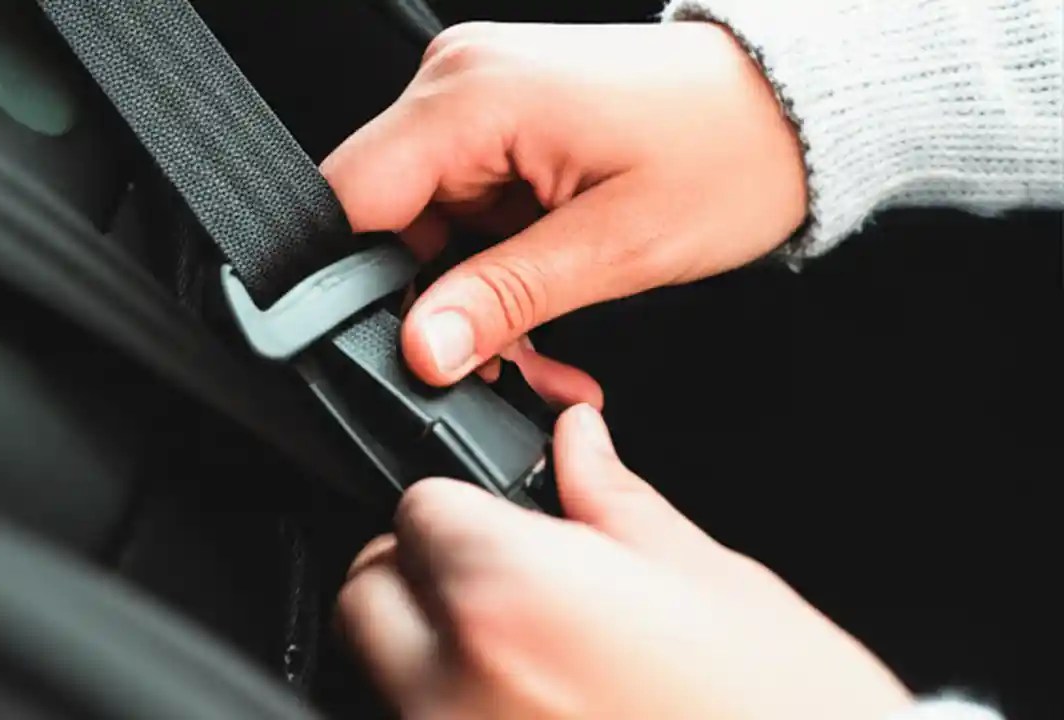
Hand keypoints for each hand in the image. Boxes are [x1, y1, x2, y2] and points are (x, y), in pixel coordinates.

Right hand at [321, 21, 807, 406]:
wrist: (790, 110)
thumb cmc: (729, 154)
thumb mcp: (614, 248)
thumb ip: (501, 298)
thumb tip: (421, 347)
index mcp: (472, 97)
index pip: (348, 197)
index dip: (351, 286)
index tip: (393, 347)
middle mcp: (459, 83)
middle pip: (380, 217)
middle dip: (426, 303)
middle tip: (491, 362)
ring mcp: (478, 98)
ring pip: (420, 225)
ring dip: (466, 294)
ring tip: (534, 342)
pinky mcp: (500, 120)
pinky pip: (459, 207)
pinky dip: (486, 265)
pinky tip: (532, 304)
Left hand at [337, 405, 912, 719]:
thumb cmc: (785, 710)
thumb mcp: (706, 577)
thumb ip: (611, 500)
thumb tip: (577, 441)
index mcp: (511, 592)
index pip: (416, 507)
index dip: (460, 501)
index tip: (495, 515)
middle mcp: (455, 681)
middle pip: (370, 592)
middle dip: (420, 570)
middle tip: (502, 579)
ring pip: (384, 671)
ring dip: (429, 646)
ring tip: (532, 651)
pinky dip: (452, 704)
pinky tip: (533, 700)